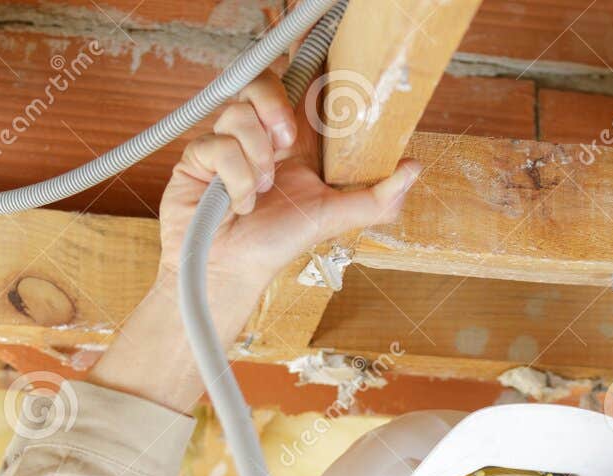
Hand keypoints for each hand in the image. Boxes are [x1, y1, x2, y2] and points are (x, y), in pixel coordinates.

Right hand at [157, 75, 419, 287]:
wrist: (229, 270)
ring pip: (238, 113)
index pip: (301, 90)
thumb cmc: (277, 243)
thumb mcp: (333, 218)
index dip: (307, 72)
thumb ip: (374, 198)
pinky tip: (237, 202)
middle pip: (263, 83)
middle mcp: (260, 135)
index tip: (316, 68)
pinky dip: (233, 180)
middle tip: (286, 142)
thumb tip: (413, 169)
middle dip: (275, 106)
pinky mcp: (199, 155)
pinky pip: (217, 145)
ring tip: (260, 191)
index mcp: (296, 142)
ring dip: (255, 157)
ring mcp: (227, 142)